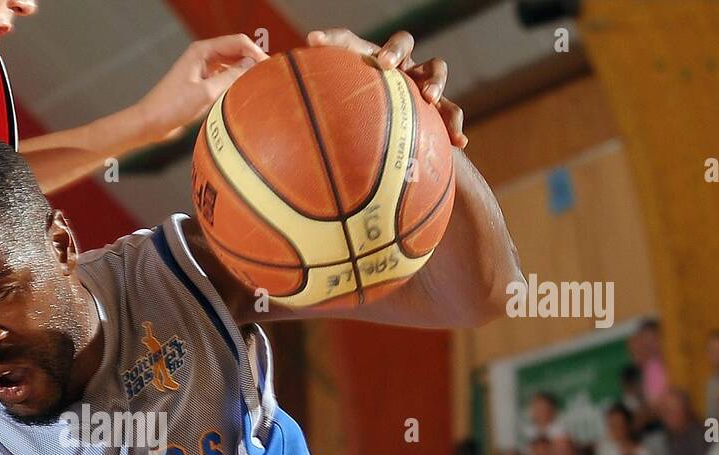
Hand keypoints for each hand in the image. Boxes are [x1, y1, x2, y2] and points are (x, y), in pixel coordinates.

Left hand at [135, 34, 267, 141]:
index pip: (239, 42)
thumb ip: (231, 77)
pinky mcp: (201, 84)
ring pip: (232, 66)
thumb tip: (253, 66)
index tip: (270, 68)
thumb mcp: (206, 93)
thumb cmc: (171, 106)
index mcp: (202, 51)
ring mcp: (202, 70)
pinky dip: (235, 84)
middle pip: (237, 52)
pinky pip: (224, 79)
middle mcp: (203, 56)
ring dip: (244, 74)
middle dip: (253, 62)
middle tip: (269, 79)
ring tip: (259, 87)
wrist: (150, 123)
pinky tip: (243, 95)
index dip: (257, 52)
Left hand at [306, 28, 466, 147]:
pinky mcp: (438, 111)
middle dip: (395, 50)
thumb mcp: (327, 123)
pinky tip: (459, 143)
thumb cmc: (351, 131)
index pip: (349, 42)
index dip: (331, 39)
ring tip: (428, 96)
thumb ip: (301, 112)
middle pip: (402, 42)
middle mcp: (396, 69)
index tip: (311, 41)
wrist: (391, 150)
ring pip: (436, 67)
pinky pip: (452, 112)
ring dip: (434, 78)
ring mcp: (419, 86)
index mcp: (365, 62)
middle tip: (383, 64)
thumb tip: (259, 114)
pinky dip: (456, 125)